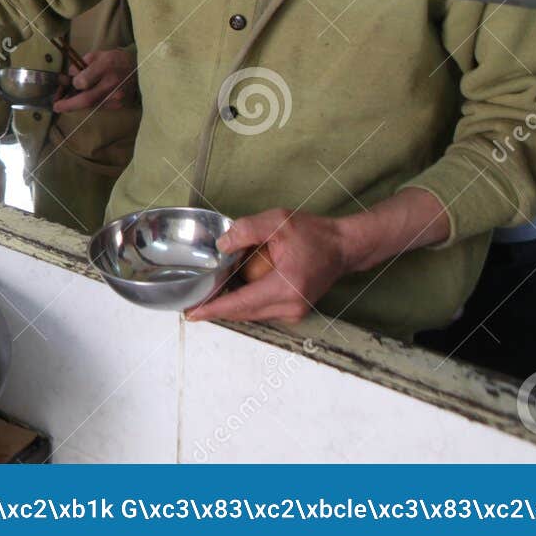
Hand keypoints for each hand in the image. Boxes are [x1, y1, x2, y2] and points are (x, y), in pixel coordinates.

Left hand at [52, 47, 136, 111]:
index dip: (75, 84)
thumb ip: (81, 65)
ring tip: (68, 102)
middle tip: (56, 107)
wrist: (140, 68)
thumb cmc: (115, 59)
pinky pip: (100, 107)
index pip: (84, 81)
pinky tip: (88, 99)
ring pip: (92, 105)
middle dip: (69, 104)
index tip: (72, 82)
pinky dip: (91, 104)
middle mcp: (112, 83)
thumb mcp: (97, 55)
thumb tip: (67, 77)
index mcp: (106, 65)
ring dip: (78, 105)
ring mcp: (117, 96)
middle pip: (87, 99)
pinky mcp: (119, 104)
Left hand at [186, 208, 356, 325]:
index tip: (192, 313)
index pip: (241, 303)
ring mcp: (294, 312)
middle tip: (192, 299)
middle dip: (217, 306)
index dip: (214, 309)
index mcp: (286, 287)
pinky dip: (246, 301)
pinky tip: (233, 288)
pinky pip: (261, 309)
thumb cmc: (314, 234)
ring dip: (231, 303)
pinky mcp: (294, 310)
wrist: (343, 247)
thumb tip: (221, 246)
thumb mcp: (278, 222)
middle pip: (243, 312)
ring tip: (210, 290)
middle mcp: (290, 306)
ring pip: (251, 313)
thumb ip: (246, 230)